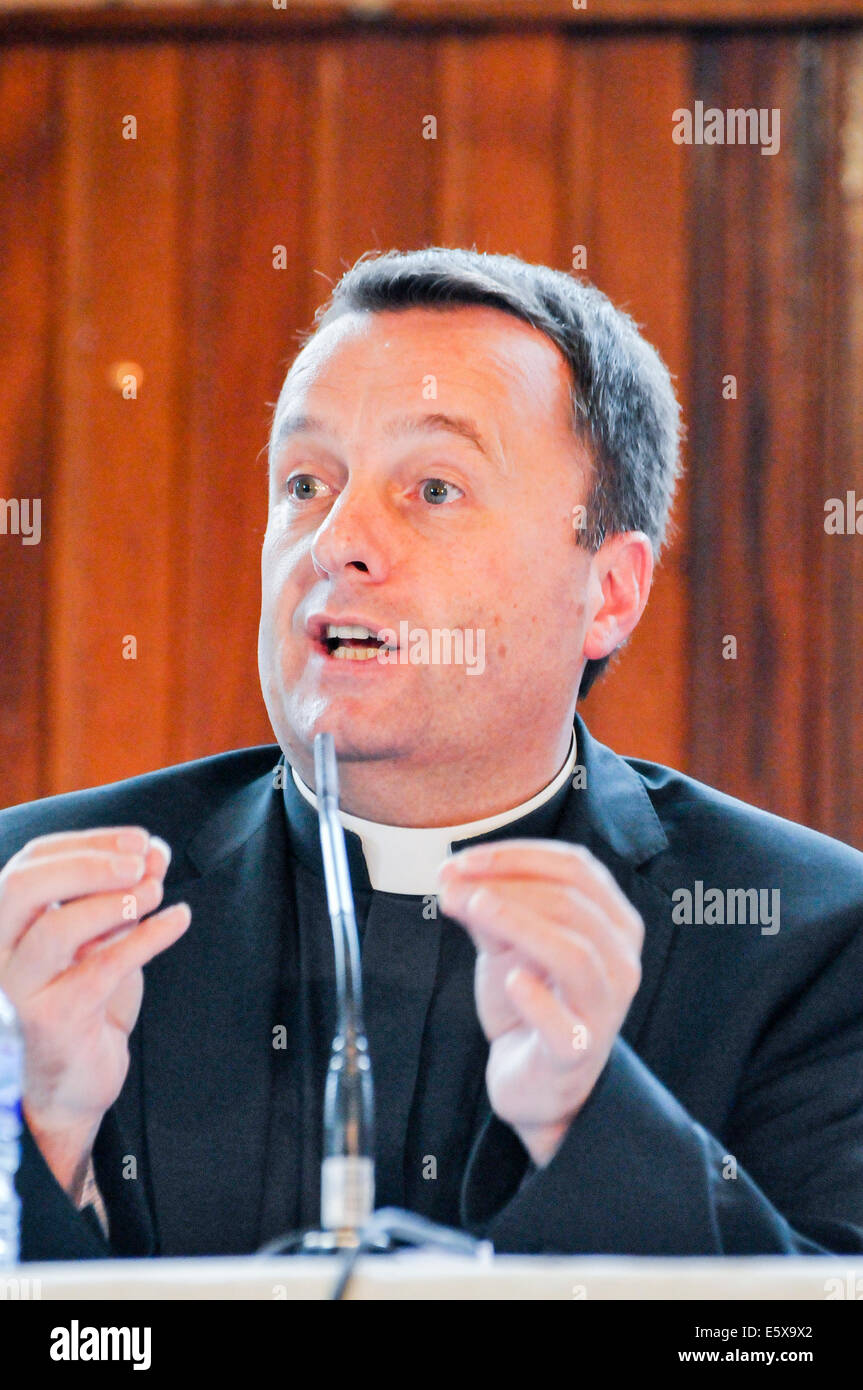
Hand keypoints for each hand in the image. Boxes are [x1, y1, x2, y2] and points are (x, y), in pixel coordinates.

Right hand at [0, 827, 190, 1198]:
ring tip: (156, 893)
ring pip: (56, 929)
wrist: (77, 1083)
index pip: (32, 861)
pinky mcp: (52, 1020)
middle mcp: (1, 953)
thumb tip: (155, 852)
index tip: (139, 839)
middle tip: (140, 861)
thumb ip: (124, 893)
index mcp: (8, 924)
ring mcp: (20, 988)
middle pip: (24, 887)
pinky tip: (179, 920)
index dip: (88, 842)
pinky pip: (102, 968)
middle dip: (88, 864)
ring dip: (114, 902)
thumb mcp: (105, 937)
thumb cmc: (86, 1001)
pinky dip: (148, 938)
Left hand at [437, 839, 642, 1166]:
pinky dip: (536, 999)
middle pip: (572, 904)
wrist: (535, 1081)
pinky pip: (564, 1024)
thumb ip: (488, 909)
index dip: (517, 856)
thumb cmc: (532, 1002)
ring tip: (474, 908)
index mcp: (613, 922)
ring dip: (519, 923)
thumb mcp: (508, 945)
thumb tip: (452, 877)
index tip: (463, 859)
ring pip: (575, 953)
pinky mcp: (580, 1053)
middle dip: (506, 886)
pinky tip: (511, 982)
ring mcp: (605, 1009)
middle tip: (452, 885)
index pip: (576, 868)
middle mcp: (620, 961)